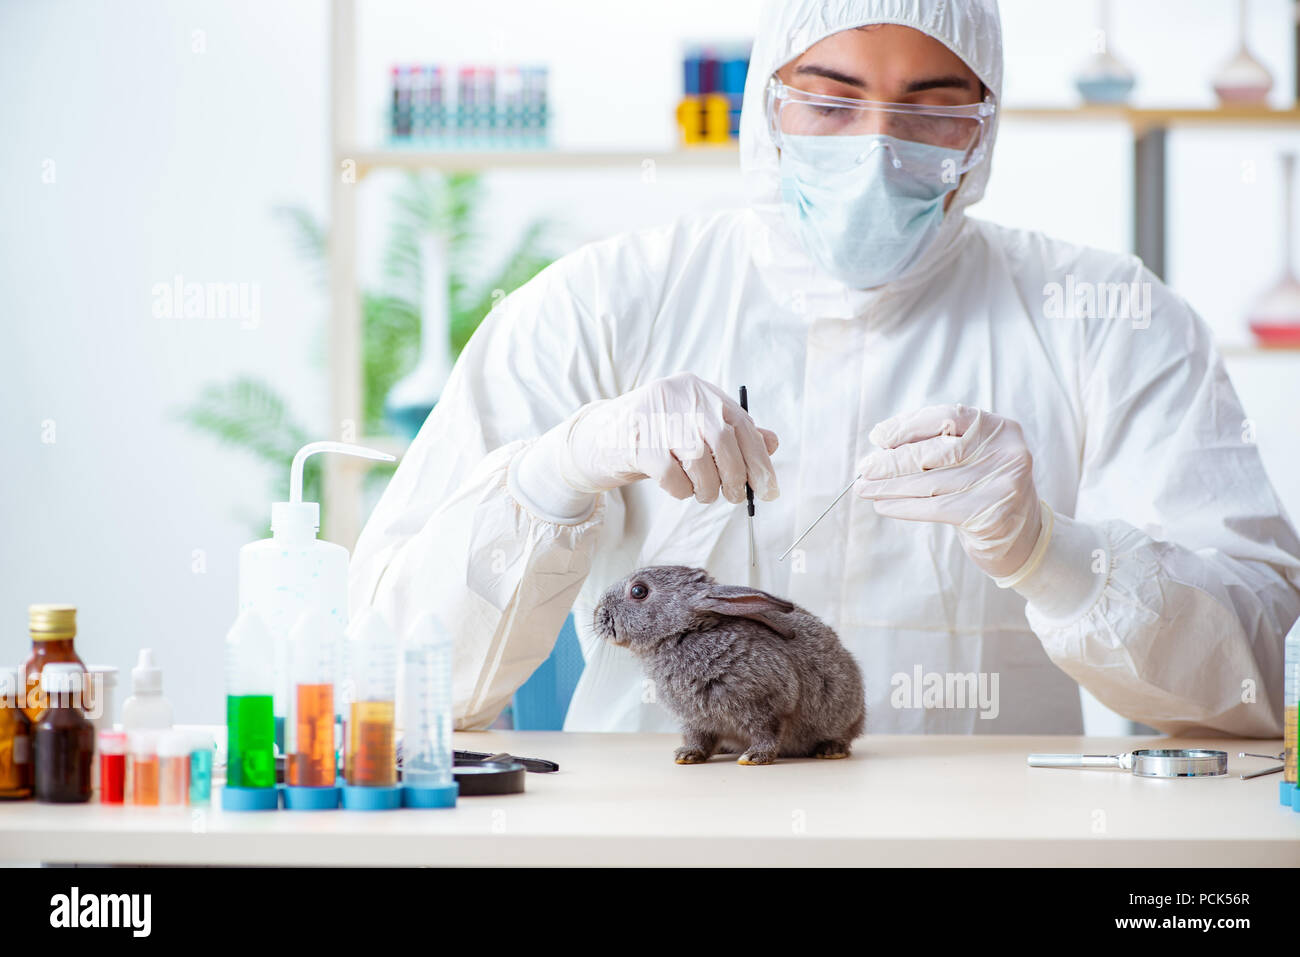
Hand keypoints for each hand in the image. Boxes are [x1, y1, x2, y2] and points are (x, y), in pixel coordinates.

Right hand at [560, 372, 779, 503]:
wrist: (602, 435)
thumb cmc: (658, 434)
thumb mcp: (696, 425)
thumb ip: (733, 431)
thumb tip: (772, 444)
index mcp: (701, 390)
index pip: (742, 424)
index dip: (759, 460)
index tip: (768, 488)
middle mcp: (681, 397)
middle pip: (724, 440)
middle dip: (736, 476)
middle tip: (735, 496)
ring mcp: (657, 417)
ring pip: (699, 460)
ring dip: (708, 487)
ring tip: (705, 494)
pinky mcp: (637, 442)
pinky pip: (671, 475)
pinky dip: (681, 490)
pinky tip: (679, 489)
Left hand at [852, 404, 1041, 578]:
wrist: (1021, 535)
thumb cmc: (982, 486)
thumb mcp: (969, 456)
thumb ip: (936, 442)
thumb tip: (881, 441)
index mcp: (998, 428)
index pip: (947, 416)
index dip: (908, 425)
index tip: (878, 437)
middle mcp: (1004, 452)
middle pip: (934, 453)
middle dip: (892, 461)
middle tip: (863, 468)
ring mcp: (1000, 484)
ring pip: (929, 483)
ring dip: (889, 486)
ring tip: (864, 488)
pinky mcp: (989, 514)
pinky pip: (934, 507)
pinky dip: (903, 506)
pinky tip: (883, 505)